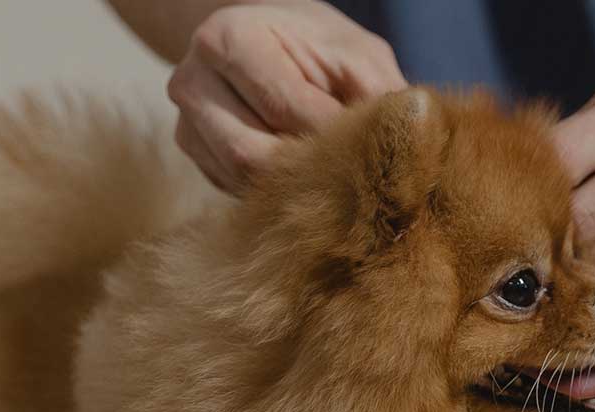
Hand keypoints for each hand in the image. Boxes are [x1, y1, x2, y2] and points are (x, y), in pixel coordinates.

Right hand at [167, 0, 406, 191]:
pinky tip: (303, 175)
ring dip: (293, 185)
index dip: (333, 136)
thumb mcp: (355, 52)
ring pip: (243, 179)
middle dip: (310, 168)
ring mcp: (185, 124)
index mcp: (229, 39)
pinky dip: (275, 190)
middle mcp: (192, 82)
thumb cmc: (316, 46)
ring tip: (333, 174)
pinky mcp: (192, 155)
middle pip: (255, 153)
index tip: (370, 149)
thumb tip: (409, 135)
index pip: (285, 109)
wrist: (263, 43)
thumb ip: (377, 90)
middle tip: (353, 174)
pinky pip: (235, 188)